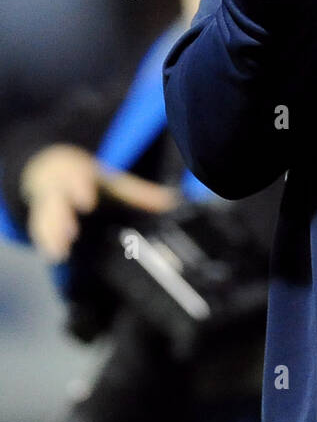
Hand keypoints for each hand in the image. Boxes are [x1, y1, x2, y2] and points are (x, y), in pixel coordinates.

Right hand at [20, 145, 179, 261]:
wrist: (50, 166)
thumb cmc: (89, 181)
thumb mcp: (113, 182)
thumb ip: (140, 194)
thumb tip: (173, 201)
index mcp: (79, 174)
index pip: (78, 179)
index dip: (81, 188)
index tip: (87, 202)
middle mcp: (60, 188)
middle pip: (58, 201)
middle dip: (61, 217)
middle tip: (70, 235)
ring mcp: (47, 203)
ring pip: (44, 217)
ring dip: (50, 234)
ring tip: (57, 253)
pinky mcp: (40, 217)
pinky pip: (38, 228)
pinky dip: (44, 241)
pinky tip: (52, 255)